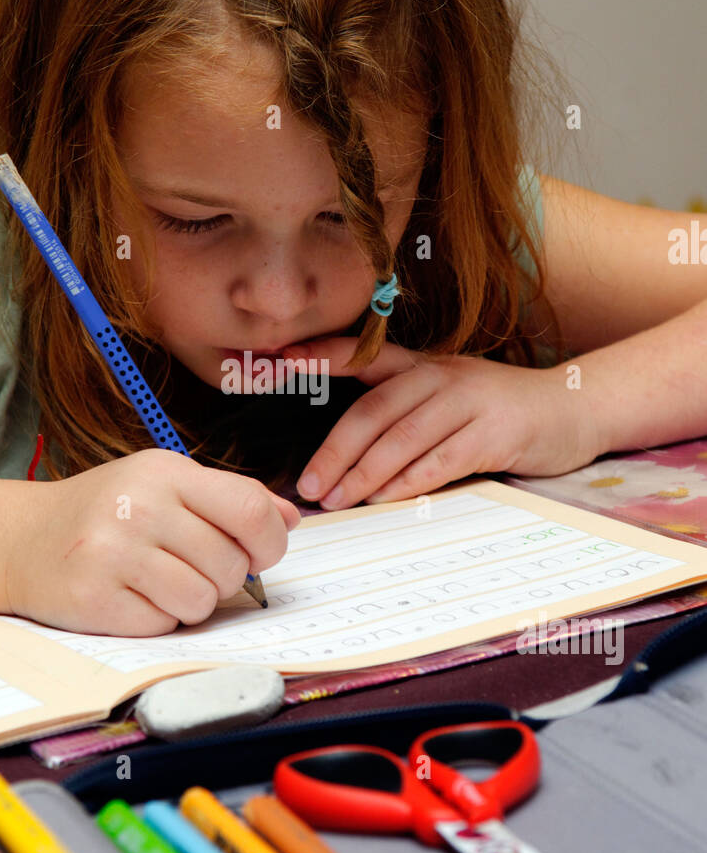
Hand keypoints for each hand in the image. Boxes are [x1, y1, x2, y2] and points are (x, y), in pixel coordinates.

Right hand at [5, 450, 300, 635]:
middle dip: (224, 578)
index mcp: (164, 471)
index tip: (261, 554)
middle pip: (230, 564)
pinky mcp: (94, 598)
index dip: (270, 542)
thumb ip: (230, 500)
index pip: (250, 510)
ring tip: (160, 582)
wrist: (20, 540)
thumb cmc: (106, 513)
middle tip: (192, 568)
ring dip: (191, 602)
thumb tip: (292, 518)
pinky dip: (156, 618)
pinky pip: (163, 624)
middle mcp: (138, 506)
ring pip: (201, 600)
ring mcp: (113, 553)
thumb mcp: (164, 486)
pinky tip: (131, 596)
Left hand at [284, 337, 602, 509]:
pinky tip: (385, 498)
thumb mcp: (449, 394)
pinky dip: (409, 482)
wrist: (574, 409)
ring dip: (363, 473)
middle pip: (374, 411)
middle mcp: (442, 377)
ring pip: (403, 438)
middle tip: (308, 483)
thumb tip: (345, 449)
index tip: (277, 358)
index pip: (364, 354)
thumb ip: (404, 409)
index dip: (320, 354)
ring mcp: (470, 402)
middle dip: (335, 450)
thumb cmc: (499, 410)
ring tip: (336, 498)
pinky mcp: (496, 433)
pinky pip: (442, 460)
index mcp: (424, 365)